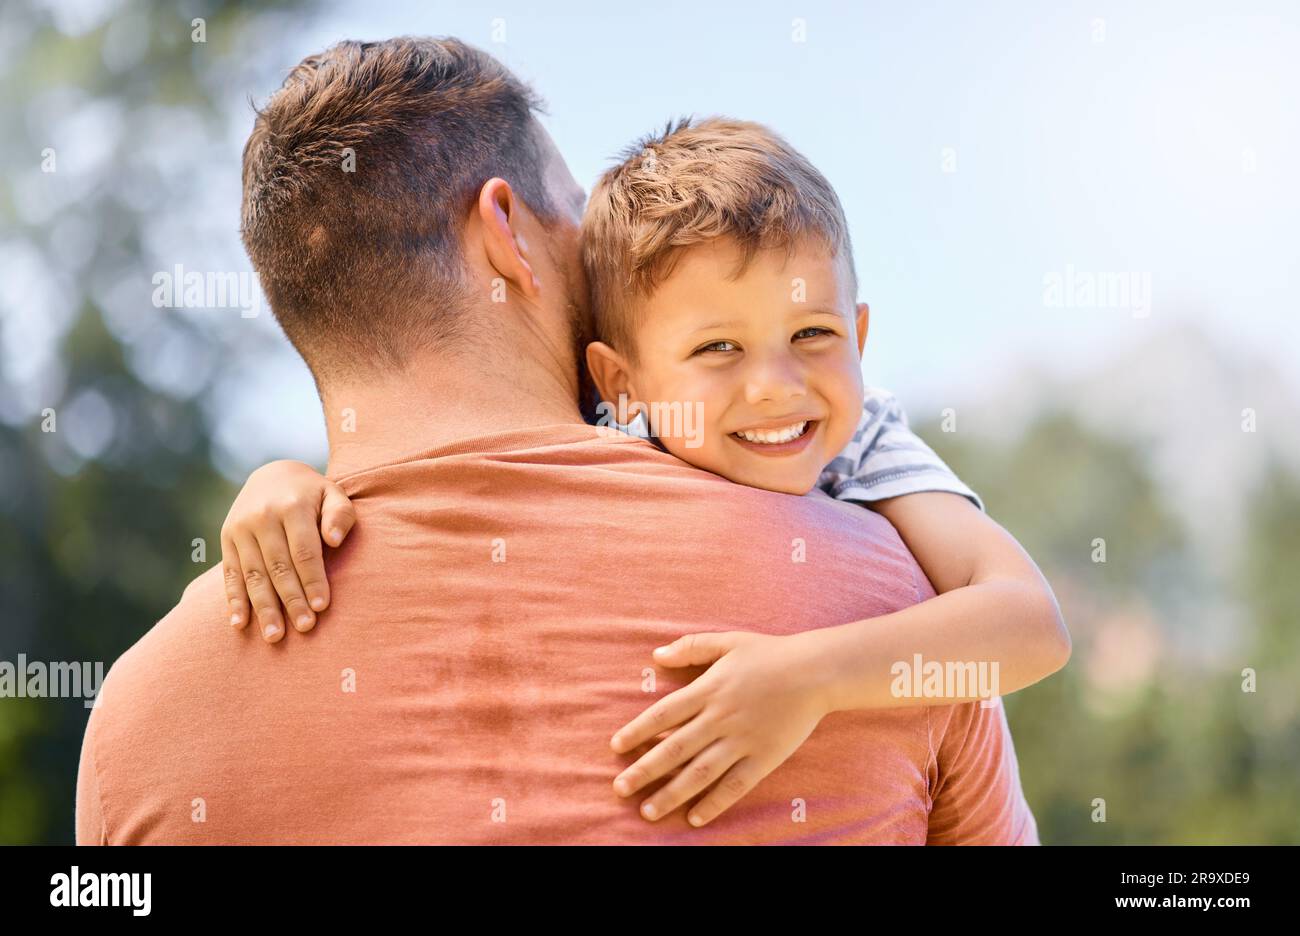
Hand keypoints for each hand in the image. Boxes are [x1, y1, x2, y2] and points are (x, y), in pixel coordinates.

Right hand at [220, 460, 355, 642]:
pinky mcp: (226, 539)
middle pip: (278, 566)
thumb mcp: (333, 493)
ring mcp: (240, 529)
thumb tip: (334, 541)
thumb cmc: (312, 494)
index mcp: (291, 506)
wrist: (272, 475)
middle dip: (291, 600)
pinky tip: (239, 624)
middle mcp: (262, 517)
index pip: (304, 550)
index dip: (312, 580)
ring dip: (263, 608)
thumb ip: (340, 514)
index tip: (322, 606)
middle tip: (305, 627)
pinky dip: (234, 600)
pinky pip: (230, 574)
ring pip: (253, 575)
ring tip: (275, 636)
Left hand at [610, 630, 832, 826]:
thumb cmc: (770, 653)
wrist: (816, 671)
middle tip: (619, 789)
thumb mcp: (728, 641)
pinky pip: (735, 785)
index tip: (616, 747)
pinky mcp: (764, 757)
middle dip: (644, 770)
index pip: (663, 713)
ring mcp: (742, 740)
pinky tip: (695, 818)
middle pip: (675, 748)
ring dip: (671, 793)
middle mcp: (720, 717)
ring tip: (647, 811)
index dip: (637, 731)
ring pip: (700, 772)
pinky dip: (714, 802)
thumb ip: (691, 647)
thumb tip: (657, 655)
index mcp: (709, 688)